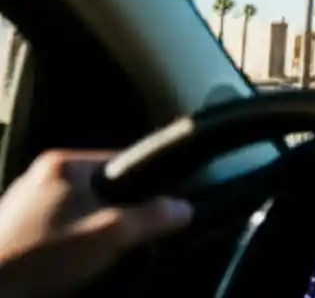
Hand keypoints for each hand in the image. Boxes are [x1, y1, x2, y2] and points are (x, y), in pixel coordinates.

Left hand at [0, 150, 192, 297]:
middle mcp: (40, 175)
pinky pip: (60, 230)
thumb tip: (184, 208)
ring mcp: (24, 203)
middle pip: (102, 191)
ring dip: (94, 233)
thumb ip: (153, 217)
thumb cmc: (42, 258)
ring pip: (81, 212)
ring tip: (98, 256)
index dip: (147, 188)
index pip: (123, 163)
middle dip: (118, 216)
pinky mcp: (14, 230)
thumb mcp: (111, 235)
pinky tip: (73, 264)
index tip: (158, 213)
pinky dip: (71, 245)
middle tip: (127, 241)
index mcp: (63, 163)